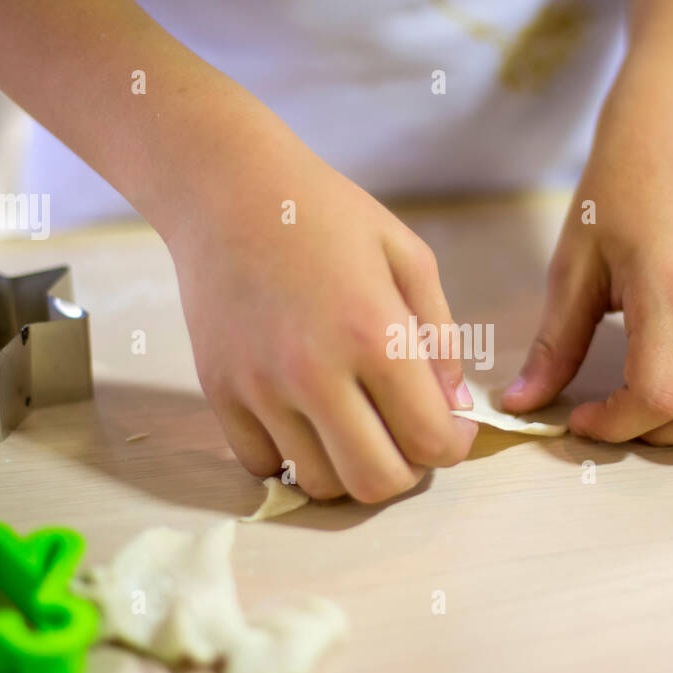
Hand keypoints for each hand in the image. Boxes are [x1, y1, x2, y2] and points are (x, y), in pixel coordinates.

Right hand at [165, 125, 477, 500]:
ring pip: (320, 484)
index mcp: (373, 335)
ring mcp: (260, 388)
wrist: (225, 188)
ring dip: (349, 468)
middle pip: (376, 483)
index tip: (449, 426)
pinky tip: (306, 419)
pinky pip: (264, 465)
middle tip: (404, 436)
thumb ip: (441, 338)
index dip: (452, 445)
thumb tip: (453, 409)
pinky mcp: (219, 393)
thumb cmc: (325, 213)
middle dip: (406, 470)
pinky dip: (293, 456)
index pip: (430, 441)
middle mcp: (314, 372)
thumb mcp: (407, 257)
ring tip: (356, 426)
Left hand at [501, 155, 672, 444]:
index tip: (582, 417)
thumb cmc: (616, 200)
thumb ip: (553, 347)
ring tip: (658, 403)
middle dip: (662, 437)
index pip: (656, 397)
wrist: (669, 149)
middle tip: (621, 414)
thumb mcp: (572, 271)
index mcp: (672, 293)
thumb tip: (519, 405)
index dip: (614, 426)